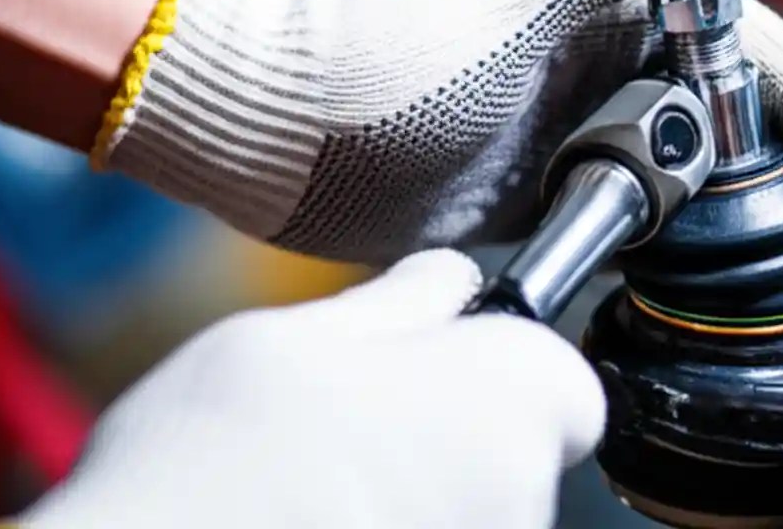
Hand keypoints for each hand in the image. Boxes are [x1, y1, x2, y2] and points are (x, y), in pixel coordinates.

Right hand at [14, 250, 602, 528]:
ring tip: (315, 484)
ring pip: (474, 507)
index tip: (441, 361)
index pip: (566, 382)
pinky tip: (317, 522)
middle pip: (517, 449)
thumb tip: (450, 277)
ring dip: (421, 488)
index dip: (506, 365)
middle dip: (451, 425)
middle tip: (350, 417)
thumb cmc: (216, 464)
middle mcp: (522, 495)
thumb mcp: (292, 339)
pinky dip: (398, 528)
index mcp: (508, 400)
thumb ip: (398, 303)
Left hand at [94, 0, 782, 264]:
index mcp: (608, 6)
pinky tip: (711, 275)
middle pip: (726, 111)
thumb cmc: (391, 52)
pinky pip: (630, 218)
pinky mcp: (541, 197)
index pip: (737, 43)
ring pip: (687, 168)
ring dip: (748, 208)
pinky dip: (676, 243)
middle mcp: (601, 68)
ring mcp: (573, 135)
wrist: (289, 137)